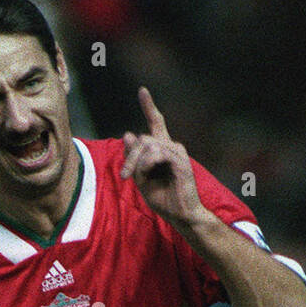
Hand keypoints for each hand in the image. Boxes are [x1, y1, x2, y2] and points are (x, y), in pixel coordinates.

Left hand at [120, 86, 206, 229]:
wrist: (181, 215)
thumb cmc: (164, 200)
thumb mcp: (142, 180)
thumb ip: (134, 159)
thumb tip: (128, 134)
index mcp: (162, 151)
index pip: (157, 123)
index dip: (149, 107)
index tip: (142, 90)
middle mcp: (171, 147)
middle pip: (143, 139)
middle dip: (130, 156)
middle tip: (124, 175)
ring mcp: (177, 152)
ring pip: (148, 144)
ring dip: (136, 162)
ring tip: (134, 178)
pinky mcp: (180, 160)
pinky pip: (157, 153)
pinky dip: (147, 163)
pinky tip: (146, 174)